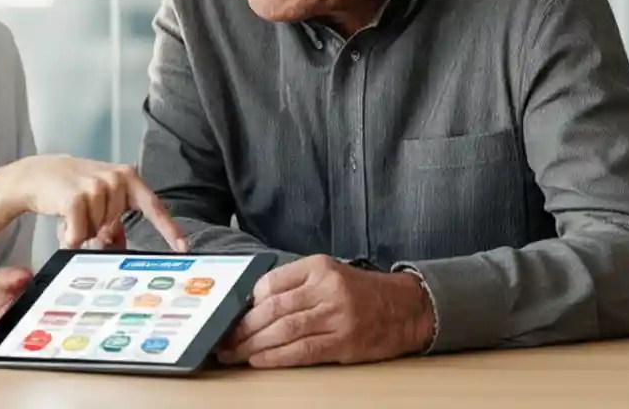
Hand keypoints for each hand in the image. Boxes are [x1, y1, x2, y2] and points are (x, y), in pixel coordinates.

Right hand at [5, 156, 187, 251]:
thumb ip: (116, 224)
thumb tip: (125, 254)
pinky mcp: (77, 197)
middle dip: (100, 230)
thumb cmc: (73, 188)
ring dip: (83, 230)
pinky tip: (63, 225)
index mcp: (128, 178)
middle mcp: (116, 179)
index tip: (184, 248)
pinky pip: (80, 233)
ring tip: (71, 214)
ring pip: (97, 231)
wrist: (38, 173)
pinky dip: (70, 236)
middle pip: (116, 225)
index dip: (169, 229)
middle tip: (84, 217)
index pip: (154, 207)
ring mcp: (97, 186)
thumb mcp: (101, 200)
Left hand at [216, 255, 433, 367]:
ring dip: (253, 345)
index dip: (246, 303)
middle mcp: (327, 288)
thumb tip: (252, 305)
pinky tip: (259, 360)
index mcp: (319, 267)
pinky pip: (303, 351)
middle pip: (273, 309)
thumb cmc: (359, 292)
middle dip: (243, 327)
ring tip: (234, 353)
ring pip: (284, 330)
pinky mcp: (345, 341)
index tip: (230, 316)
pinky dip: (277, 357)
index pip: (271, 283)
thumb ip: (295, 284)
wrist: (404, 308)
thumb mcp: (328, 274)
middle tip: (223, 340)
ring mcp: (337, 315)